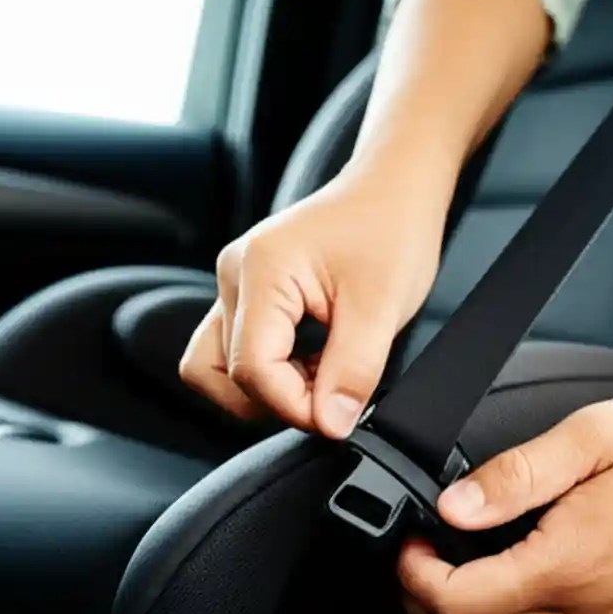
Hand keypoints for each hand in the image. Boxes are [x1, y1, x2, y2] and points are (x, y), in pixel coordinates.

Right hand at [179, 167, 451, 437]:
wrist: (394, 188)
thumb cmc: (391, 229)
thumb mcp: (383, 308)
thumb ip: (353, 371)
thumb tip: (329, 425)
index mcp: (261, 270)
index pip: (252, 369)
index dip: (294, 406)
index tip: (339, 416)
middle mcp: (234, 275)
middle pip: (223, 373)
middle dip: (277, 400)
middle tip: (332, 397)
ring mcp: (235, 283)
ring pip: (218, 366)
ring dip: (268, 389)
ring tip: (322, 377)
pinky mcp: (247, 293)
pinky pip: (238, 349)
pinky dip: (274, 370)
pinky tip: (316, 362)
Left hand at [398, 390, 612, 613]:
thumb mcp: (588, 436)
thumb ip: (513, 474)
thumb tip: (454, 506)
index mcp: (569, 564)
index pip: (457, 605)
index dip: (415, 578)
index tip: (412, 545)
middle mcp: (594, 611)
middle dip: (430, 612)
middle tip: (424, 567)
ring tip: (467, 582)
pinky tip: (527, 597)